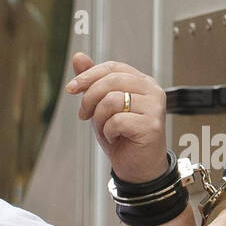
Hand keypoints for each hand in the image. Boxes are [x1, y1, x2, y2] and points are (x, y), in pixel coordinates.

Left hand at [66, 54, 167, 182]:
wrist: (137, 168)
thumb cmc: (122, 137)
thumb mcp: (102, 106)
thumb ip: (93, 82)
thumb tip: (79, 57)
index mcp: (142, 82)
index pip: (113, 67)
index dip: (88, 75)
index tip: (71, 88)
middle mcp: (152, 91)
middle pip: (111, 81)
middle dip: (89, 98)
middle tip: (84, 115)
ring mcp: (154, 108)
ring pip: (112, 100)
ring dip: (99, 118)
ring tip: (105, 128)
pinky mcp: (151, 125)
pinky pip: (117, 120)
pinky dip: (108, 131)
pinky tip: (115, 137)